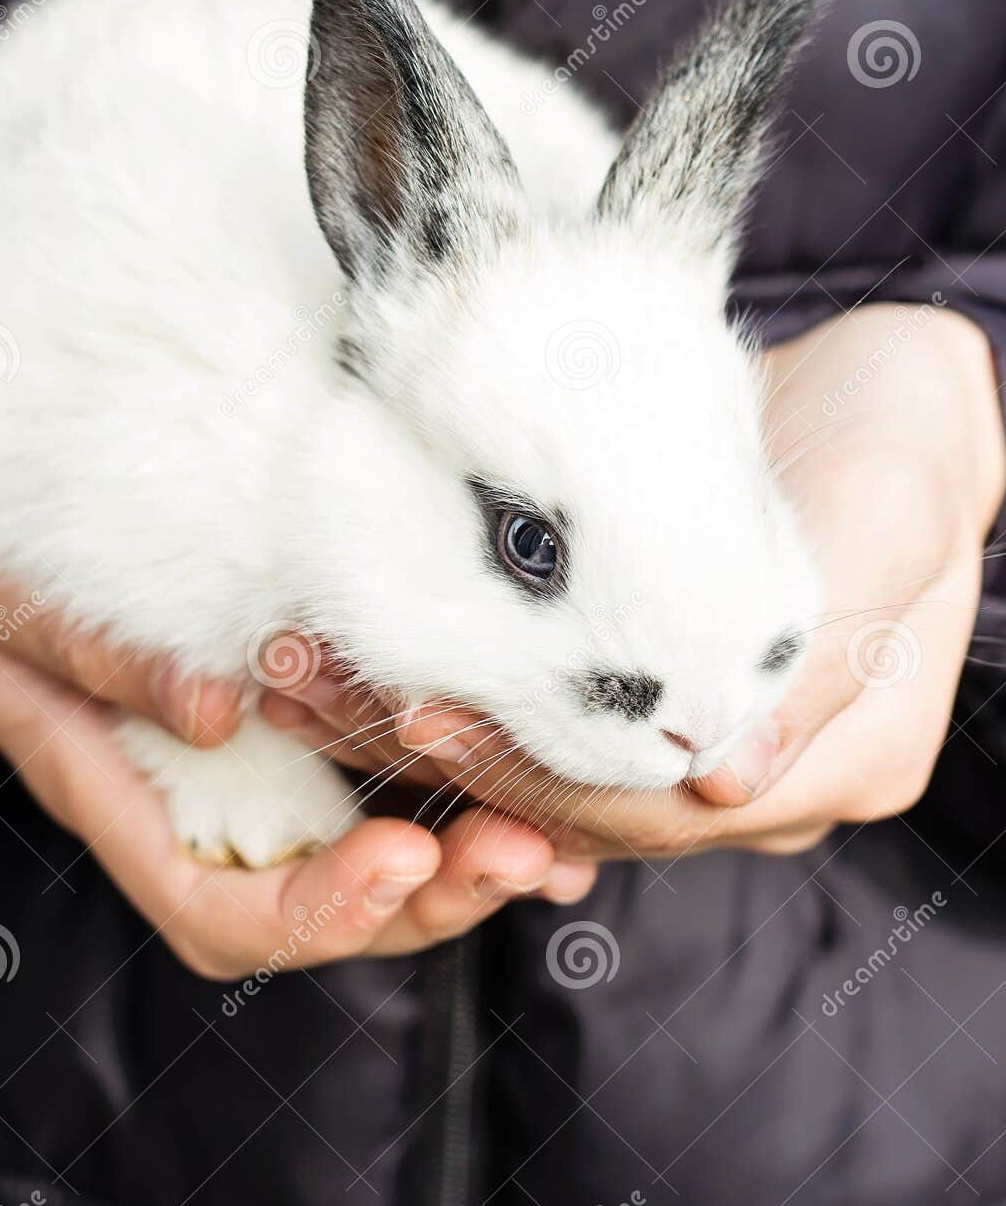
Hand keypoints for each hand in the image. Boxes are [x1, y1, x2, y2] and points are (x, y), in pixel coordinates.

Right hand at [0, 427, 594, 980]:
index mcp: (108, 780)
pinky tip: (524, 774)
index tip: (402, 858)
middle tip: (519, 854)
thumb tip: (210, 710)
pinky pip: (371, 765)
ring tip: (553, 843)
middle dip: (423, 900)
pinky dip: (453, 786)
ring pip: (357, 845)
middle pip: (313, 902)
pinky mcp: (277, 690)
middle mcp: (185, 783)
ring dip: (461, 858)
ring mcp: (236, 743)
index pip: (218, 904)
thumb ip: (80, 653)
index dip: (317, 909)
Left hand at [285, 304, 1004, 860]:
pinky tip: (365, 663)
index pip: (661, 809)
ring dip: (428, 733)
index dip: (539, 775)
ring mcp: (704, 746)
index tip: (428, 713)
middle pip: (587, 803)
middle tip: (325, 696)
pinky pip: (546, 722)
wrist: (878, 396)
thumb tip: (727, 782)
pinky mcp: (651, 697)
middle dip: (454, 756)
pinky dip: (462, 694)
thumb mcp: (886, 520)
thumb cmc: (898, 442)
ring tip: (307, 680)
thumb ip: (822, 657)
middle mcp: (765, 781)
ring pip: (551, 771)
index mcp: (842, 762)